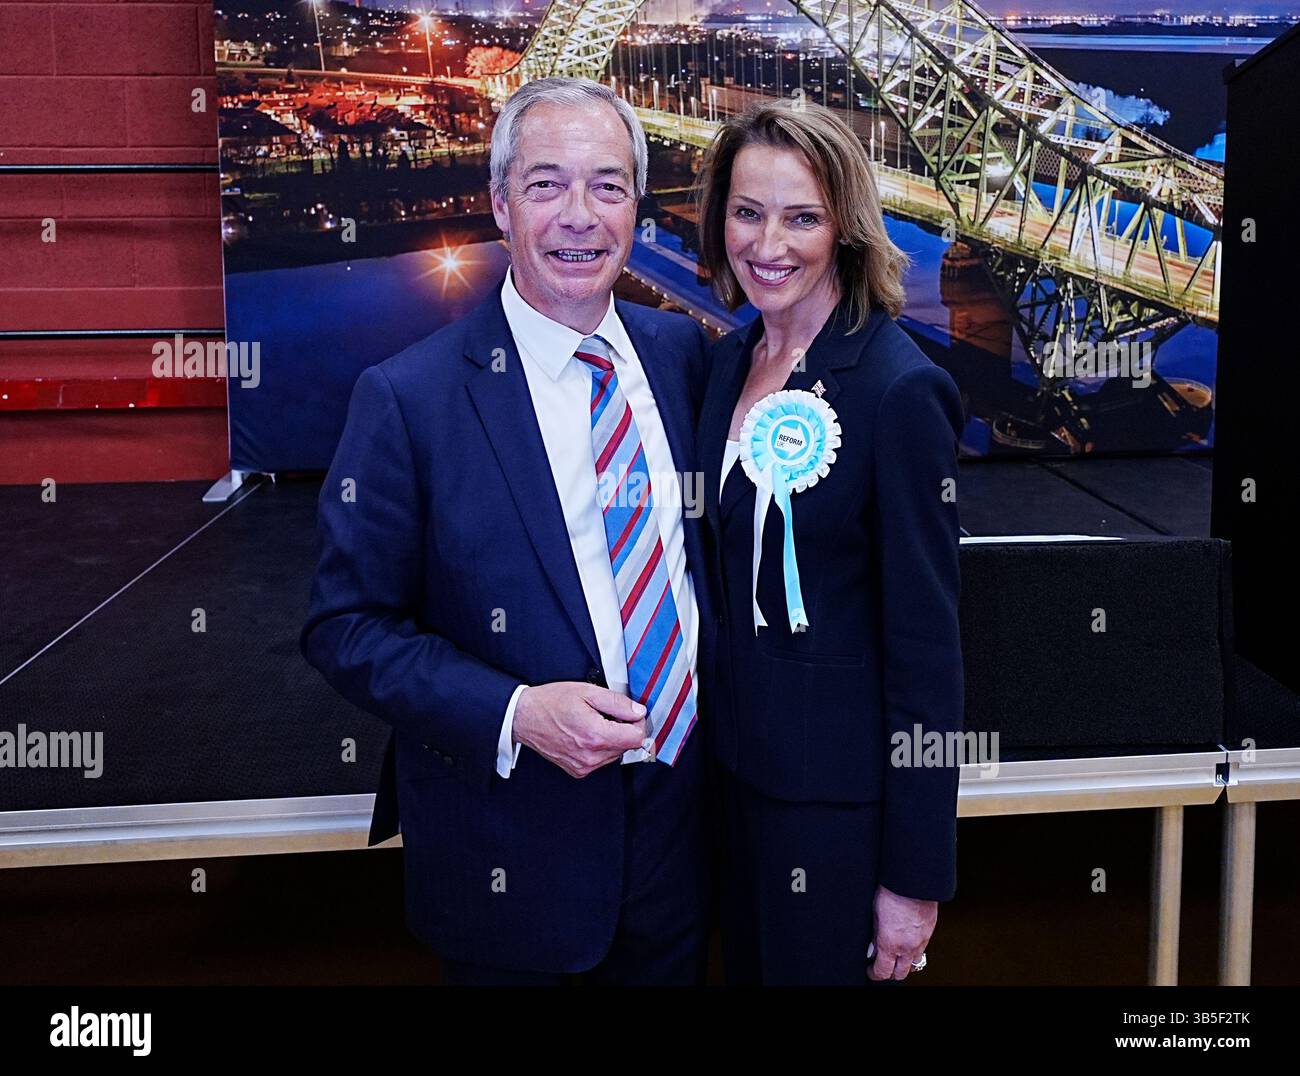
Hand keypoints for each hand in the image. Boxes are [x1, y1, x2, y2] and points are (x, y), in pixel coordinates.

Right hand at [512, 682, 647, 777]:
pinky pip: (601, 760)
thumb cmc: (551, 702)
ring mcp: (584, 766)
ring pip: (615, 754)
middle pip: (627, 746)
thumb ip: (617, 703)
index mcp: (595, 736)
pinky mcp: (578, 770)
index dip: (637, 722)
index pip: (636, 738)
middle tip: (606, 714)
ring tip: (593, 723)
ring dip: (611, 739)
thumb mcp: (587, 692)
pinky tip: (586, 734)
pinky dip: (599, 748)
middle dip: (623, 729)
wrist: (524, 717)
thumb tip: (638, 711)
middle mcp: (591, 756)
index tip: (631, 713)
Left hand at [868, 883, 937, 980]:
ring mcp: (921, 942)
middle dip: (889, 973)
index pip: (882, 971)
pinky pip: (922, 951)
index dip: (874, 974)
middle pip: (899, 974)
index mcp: (890, 944)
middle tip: (881, 965)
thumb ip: (875, 936)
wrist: (914, 881)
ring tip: (895, 955)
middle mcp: (907, 947)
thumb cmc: (892, 893)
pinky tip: (906, 942)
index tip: (870, 969)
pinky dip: (913, 952)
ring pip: (913, 965)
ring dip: (903, 964)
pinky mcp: (929, 933)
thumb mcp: (875, 915)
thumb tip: (873, 949)